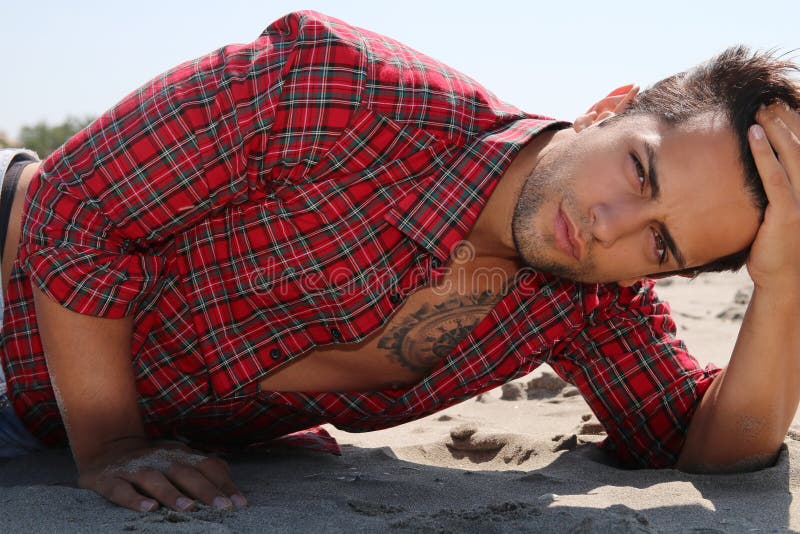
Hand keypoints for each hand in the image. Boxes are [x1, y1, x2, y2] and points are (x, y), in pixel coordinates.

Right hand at [77, 437, 246, 511]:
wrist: (106, 447)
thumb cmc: (154, 461)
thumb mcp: (180, 458)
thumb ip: (204, 468)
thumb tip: (230, 481)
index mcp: (180, 454)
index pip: (206, 466)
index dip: (224, 484)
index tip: (240, 503)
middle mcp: (160, 458)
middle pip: (186, 472)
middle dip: (206, 490)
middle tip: (223, 507)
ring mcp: (135, 468)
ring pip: (155, 480)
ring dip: (173, 494)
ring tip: (190, 508)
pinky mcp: (109, 479)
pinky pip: (121, 489)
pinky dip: (134, 499)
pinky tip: (149, 509)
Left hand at [746, 102, 799, 291]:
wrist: (785, 281)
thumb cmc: (777, 246)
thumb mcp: (779, 213)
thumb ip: (774, 189)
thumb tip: (756, 169)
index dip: (796, 126)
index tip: (780, 106)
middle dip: (787, 120)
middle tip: (767, 100)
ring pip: (792, 156)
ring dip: (776, 129)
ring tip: (759, 109)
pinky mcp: (788, 214)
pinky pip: (775, 178)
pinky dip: (764, 154)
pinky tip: (753, 135)